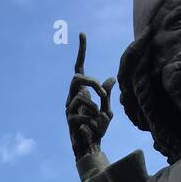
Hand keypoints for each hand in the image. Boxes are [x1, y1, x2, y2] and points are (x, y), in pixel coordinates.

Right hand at [66, 33, 115, 159]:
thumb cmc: (97, 129)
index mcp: (81, 91)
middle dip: (93, 83)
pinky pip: (81, 111)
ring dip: (94, 104)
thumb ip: (106, 95)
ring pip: (80, 94)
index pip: (80, 68)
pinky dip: (92, 118)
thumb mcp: (107, 110)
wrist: (91, 147)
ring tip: (100, 115)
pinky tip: (94, 126)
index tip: (82, 34)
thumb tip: (111, 78)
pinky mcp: (69, 119)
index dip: (81, 52)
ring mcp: (69, 108)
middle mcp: (73, 96)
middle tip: (104, 95)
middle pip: (77, 77)